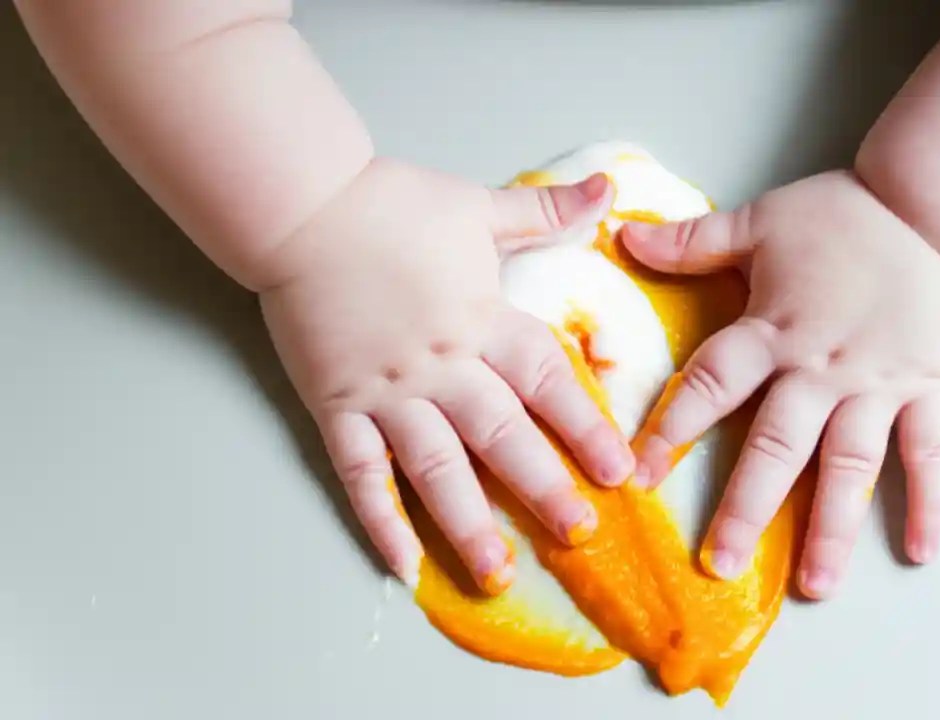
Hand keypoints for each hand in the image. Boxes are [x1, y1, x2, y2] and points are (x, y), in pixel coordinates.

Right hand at [260, 159, 634, 592]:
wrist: (302, 206)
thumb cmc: (392, 204)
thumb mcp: (480, 205)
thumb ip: (547, 211)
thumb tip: (609, 188)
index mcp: (485, 321)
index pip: (548, 382)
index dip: (586, 427)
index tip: (621, 470)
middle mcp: (444, 367)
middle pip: (503, 438)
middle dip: (545, 488)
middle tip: (579, 534)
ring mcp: (388, 394)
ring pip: (437, 470)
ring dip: (469, 525)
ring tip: (498, 574)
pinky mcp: (338, 407)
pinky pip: (362, 475)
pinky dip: (381, 522)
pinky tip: (403, 566)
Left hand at [622, 171, 939, 599]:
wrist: (931, 204)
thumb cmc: (842, 213)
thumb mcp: (760, 221)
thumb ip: (694, 240)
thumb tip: (625, 236)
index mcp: (772, 331)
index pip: (710, 386)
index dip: (673, 430)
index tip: (639, 477)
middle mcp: (820, 370)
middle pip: (776, 446)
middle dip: (746, 507)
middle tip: (719, 564)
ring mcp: (878, 386)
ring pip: (849, 464)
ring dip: (831, 527)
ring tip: (815, 587)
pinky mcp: (929, 389)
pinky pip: (932, 452)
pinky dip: (930, 501)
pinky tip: (919, 550)